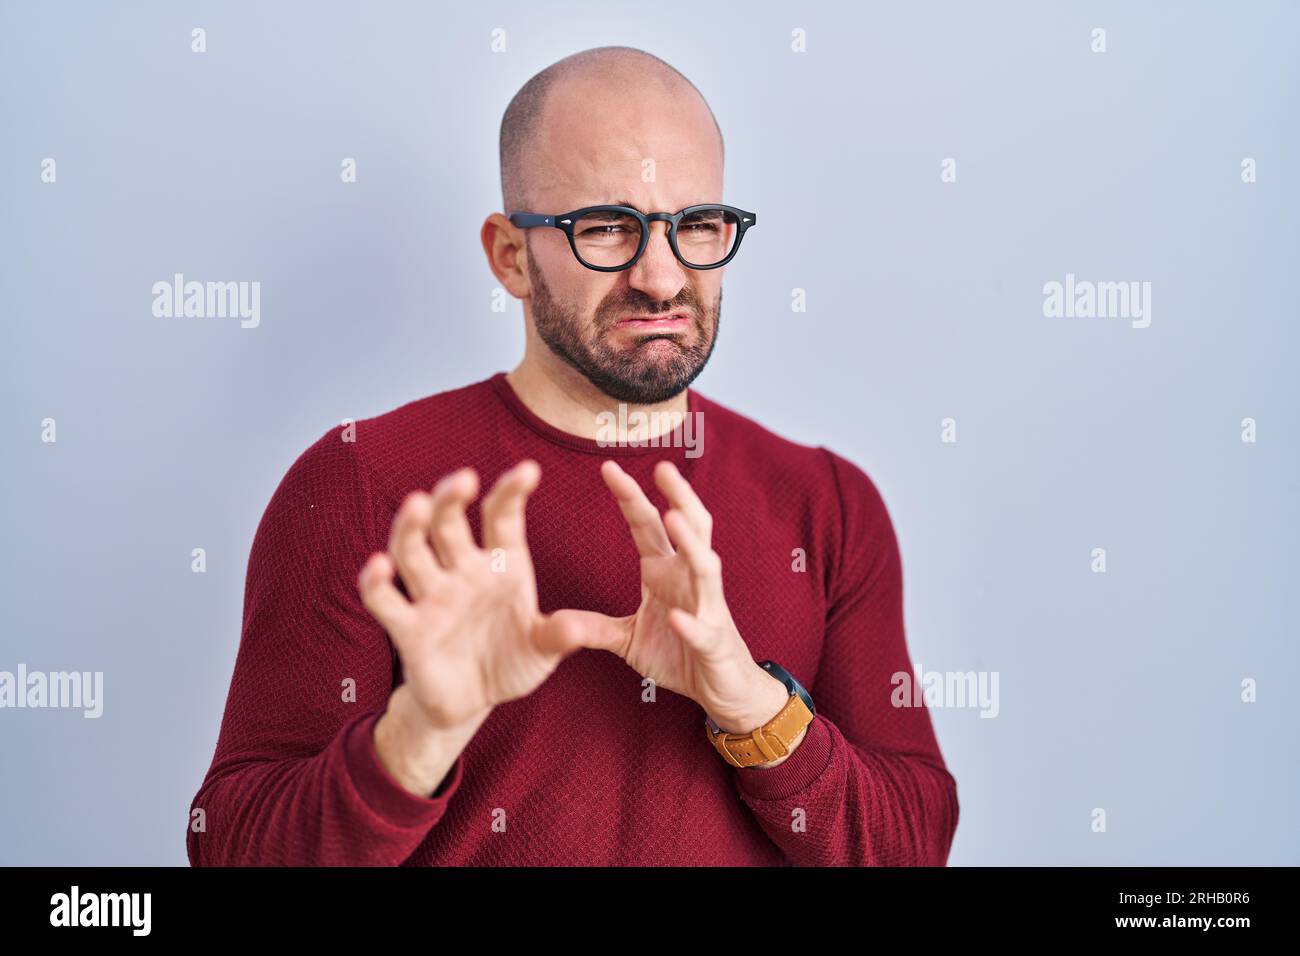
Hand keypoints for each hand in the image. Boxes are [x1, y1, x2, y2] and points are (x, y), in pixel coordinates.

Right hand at [357, 460, 592, 732]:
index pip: (502, 518)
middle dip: (453, 498)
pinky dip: (377, 583)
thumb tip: (577, 630)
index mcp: (501, 565)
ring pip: (413, 550)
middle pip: (450, 524)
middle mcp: (463, 571)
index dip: (511, 493)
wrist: (475, 702)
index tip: (528, 471)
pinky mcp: (408, 629)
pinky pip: (385, 601)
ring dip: (412, 527)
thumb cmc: (511, 662)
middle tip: (464, 479)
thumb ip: (558, 637)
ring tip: (417, 503)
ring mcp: (433, 597)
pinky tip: (379, 566)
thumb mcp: (542, 651)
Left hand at [578, 459, 789, 735]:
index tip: (609, 468)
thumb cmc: (680, 655)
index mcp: (664, 572)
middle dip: (678, 496)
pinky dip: (690, 623)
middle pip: (690, 528)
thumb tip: (558, 620)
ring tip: (672, 516)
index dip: (631, 497)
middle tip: (661, 466)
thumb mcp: (628, 640)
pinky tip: (676, 618)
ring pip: (705, 566)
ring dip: (690, 543)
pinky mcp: (713, 642)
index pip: (648, 525)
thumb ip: (597, 627)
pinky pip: (701, 629)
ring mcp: (706, 608)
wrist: (721, 689)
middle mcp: (688, 580)